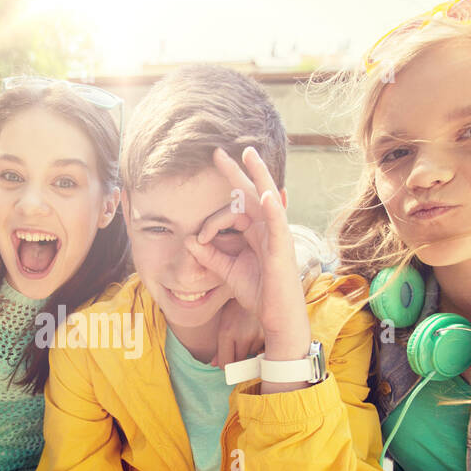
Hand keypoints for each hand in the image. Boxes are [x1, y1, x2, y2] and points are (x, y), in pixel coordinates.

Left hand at [186, 147, 309, 360]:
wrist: (277, 318)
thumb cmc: (259, 293)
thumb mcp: (228, 271)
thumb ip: (209, 255)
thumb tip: (188, 239)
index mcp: (256, 232)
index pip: (232, 212)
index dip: (211, 222)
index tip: (198, 239)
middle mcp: (268, 229)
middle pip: (251, 194)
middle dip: (236, 172)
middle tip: (220, 152)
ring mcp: (277, 235)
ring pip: (266, 199)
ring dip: (258, 175)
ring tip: (248, 154)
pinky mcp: (282, 248)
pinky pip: (278, 223)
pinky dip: (272, 208)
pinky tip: (265, 194)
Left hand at [213, 297, 263, 367]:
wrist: (255, 288)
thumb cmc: (236, 307)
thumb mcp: (224, 323)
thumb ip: (219, 346)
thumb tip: (214, 364)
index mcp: (226, 333)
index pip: (225, 363)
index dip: (224, 364)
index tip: (225, 361)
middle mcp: (242, 336)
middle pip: (238, 362)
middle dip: (236, 357)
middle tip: (236, 344)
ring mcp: (257, 336)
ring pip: (250, 355)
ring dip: (248, 350)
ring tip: (247, 333)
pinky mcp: (269, 335)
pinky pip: (262, 350)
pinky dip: (258, 346)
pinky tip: (256, 333)